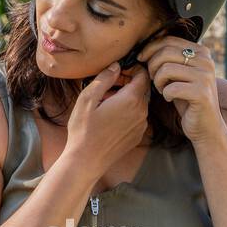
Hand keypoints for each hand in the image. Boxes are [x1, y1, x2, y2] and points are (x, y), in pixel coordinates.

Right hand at [62, 61, 151, 181]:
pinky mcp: (138, 135)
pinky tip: (110, 116)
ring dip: (126, 97)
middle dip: (127, 82)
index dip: (131, 68)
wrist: (86, 161)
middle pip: (142, 88)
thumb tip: (116, 65)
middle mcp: (142, 112)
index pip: (142, 75)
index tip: (117, 71)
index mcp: (131, 100)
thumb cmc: (84, 130)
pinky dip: (128, 111)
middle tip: (107, 86)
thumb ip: (104, 78)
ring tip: (105, 102)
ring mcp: (141, 125)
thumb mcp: (88, 98)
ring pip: (139, 102)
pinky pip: (137, 116)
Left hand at [137, 35, 222, 144]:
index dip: (150, 48)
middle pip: (165, 52)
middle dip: (152, 66)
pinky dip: (165, 94)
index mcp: (202, 52)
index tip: (141, 59)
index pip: (169, 40)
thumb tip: (145, 48)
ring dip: (158, 82)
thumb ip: (170, 59)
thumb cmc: (188, 99)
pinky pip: (171, 88)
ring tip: (162, 89)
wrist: (206, 126)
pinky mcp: (201, 93)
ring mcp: (205, 76)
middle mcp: (206, 61)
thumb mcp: (180, 74)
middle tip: (153, 80)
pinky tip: (170, 99)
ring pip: (166, 69)